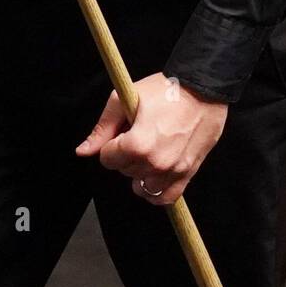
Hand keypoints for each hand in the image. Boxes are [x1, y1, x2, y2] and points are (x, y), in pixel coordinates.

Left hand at [75, 72, 228, 204]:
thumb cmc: (165, 89)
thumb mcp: (125, 99)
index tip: (123, 130)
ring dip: (140, 171)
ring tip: (149, 150)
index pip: (107, 158)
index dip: (111, 143)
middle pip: (124, 170)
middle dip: (126, 154)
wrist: (203, 88)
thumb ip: (103, 128)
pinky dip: (156, 192)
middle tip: (140, 132)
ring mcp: (173, 171)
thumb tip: (82, 151)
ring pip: (142, 186)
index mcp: (137, 145)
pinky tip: (154, 175)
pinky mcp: (188, 174)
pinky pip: (165, 198)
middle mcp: (155, 163)